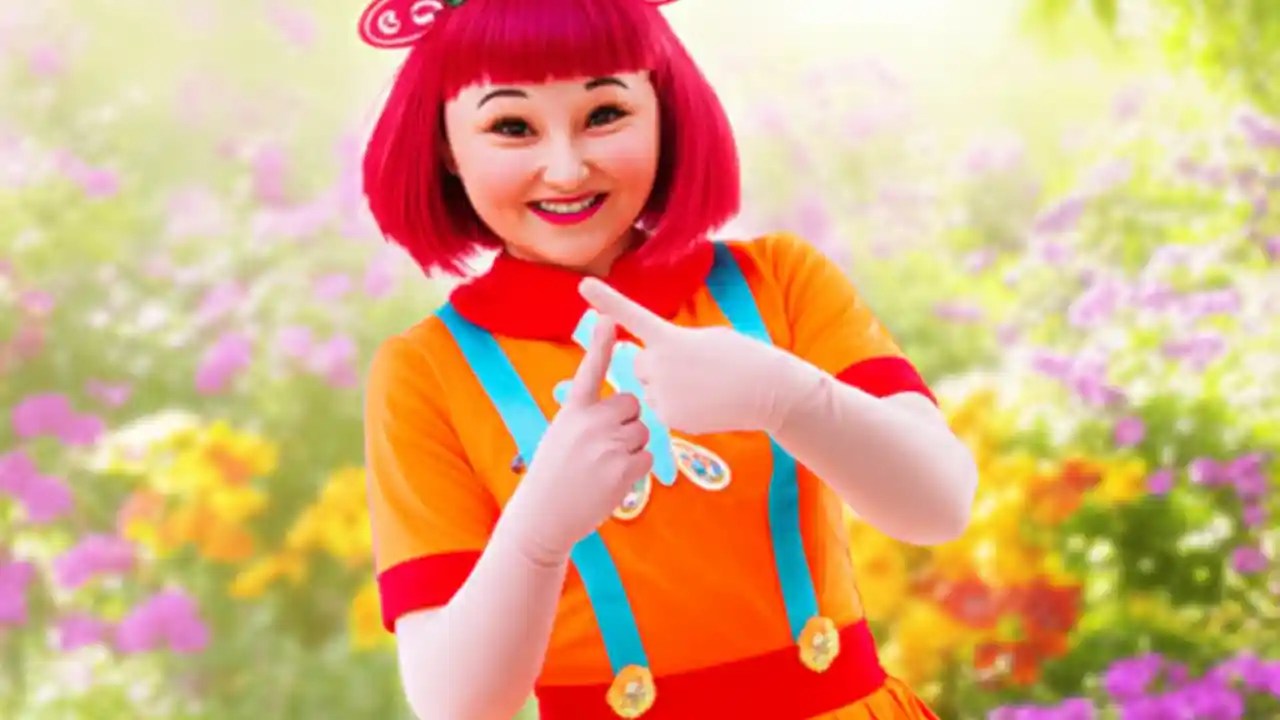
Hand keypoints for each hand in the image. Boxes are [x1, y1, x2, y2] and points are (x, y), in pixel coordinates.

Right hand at [501, 318, 653, 566]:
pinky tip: (613, 480)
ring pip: (642, 432)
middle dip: (628, 421)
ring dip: (632, 447)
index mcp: (572, 411)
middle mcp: (590, 423)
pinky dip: (637, 469)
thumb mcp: (560, 435)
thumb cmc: (554, 476)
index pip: (590, 370)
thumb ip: (588, 417)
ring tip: (605, 467)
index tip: (607, 316)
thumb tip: (625, 408)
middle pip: (632, 404)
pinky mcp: (623, 469)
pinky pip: (647, 456)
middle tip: (607, 446)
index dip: (599, 342)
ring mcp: (607, 445)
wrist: (543, 516)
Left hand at [578, 277, 816, 434]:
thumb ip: (676, 344)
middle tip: (692, 369)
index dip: (607, 299)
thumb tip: (660, 360)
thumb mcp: (708, 338)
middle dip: (658, 365)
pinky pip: (663, 410)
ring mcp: (663, 393)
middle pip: (641, 363)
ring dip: (669, 387)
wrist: (767, 390)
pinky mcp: (670, 418)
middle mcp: (660, 365)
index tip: (582, 285)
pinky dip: (679, 407)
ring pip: (652, 389)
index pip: (632, 316)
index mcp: (670, 338)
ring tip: (704, 387)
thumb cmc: (743, 357)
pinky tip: (705, 404)